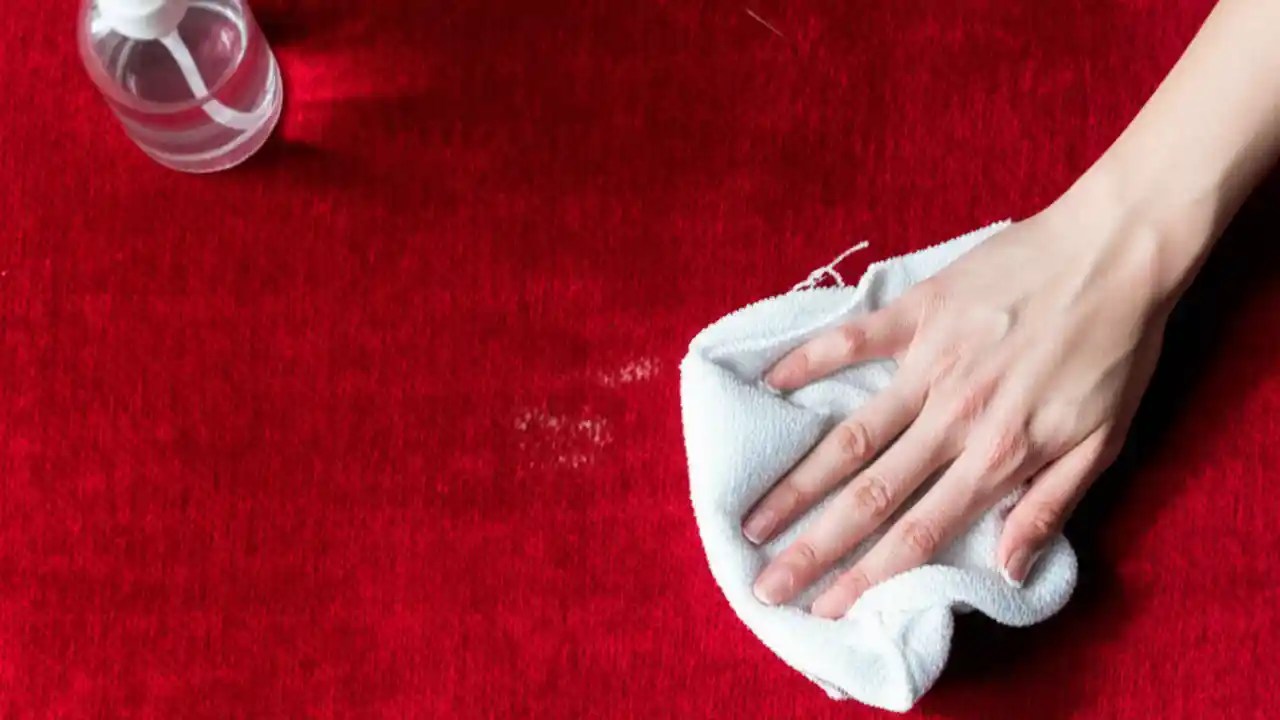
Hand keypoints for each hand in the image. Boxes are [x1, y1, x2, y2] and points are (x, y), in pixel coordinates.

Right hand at [743, 205, 1191, 617]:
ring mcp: (931, 361)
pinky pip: (852, 340)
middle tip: (764, 581)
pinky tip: (768, 385)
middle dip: (813, 546)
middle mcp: (955, 416)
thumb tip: (1008, 571)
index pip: (920, 534)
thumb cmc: (1118, 350)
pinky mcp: (919, 311)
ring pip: (851, 433)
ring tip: (752, 515)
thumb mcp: (1106, 442)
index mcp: (1001, 455)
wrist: (1117, 251)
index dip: (867, 576)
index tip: (822, 607)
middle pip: (871, 495)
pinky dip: (808, 361)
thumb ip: (1050, 506)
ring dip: (796, 480)